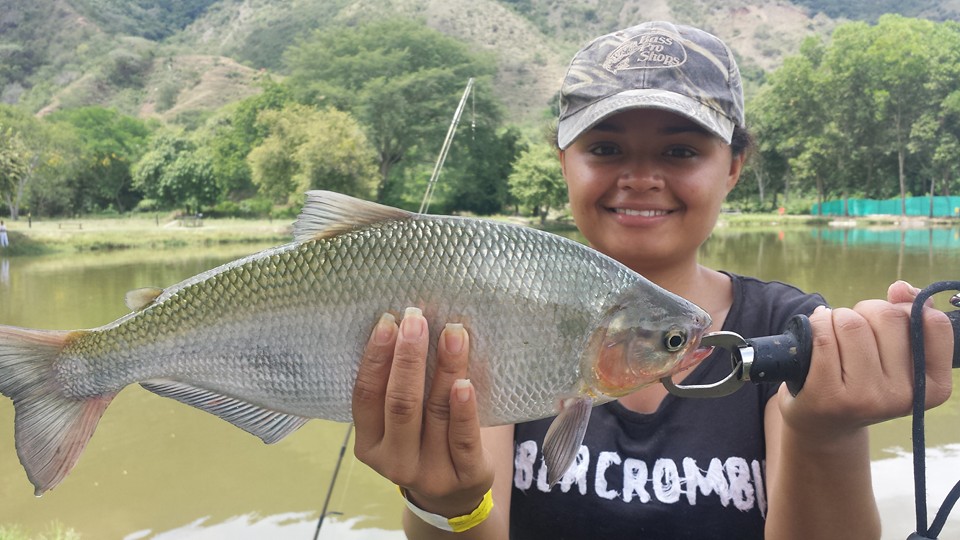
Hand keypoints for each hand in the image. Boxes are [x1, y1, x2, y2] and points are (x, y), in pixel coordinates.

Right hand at [352, 308, 493, 517]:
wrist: (455, 496)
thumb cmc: (426, 442)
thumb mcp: (401, 425)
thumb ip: (400, 387)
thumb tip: (410, 324)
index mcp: (369, 443)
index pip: (366, 396)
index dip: (375, 357)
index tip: (387, 321)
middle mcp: (394, 462)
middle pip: (400, 403)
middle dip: (407, 357)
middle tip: (416, 319)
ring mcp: (429, 473)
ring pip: (435, 412)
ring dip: (443, 368)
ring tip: (452, 333)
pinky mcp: (465, 477)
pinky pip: (463, 439)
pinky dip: (463, 409)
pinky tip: (464, 381)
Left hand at [779, 281, 953, 441]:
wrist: (824, 423)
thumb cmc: (864, 379)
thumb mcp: (897, 355)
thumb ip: (909, 317)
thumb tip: (900, 288)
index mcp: (933, 386)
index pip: (934, 323)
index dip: (907, 308)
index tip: (890, 317)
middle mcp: (903, 396)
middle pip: (886, 316)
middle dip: (865, 310)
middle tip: (854, 329)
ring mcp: (865, 398)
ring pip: (851, 323)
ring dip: (836, 318)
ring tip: (833, 335)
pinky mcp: (828, 396)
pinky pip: (822, 337)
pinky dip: (815, 325)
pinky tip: (813, 335)